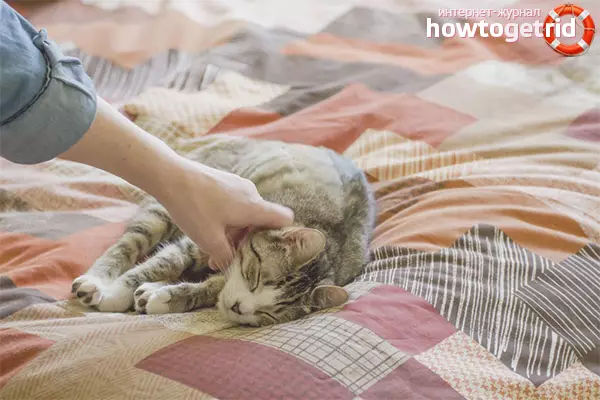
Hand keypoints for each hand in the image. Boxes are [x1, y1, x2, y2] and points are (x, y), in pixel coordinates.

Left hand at [156, 157, 293, 269]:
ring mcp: (238, 185)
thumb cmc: (192, 207)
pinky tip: (205, 227)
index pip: (285, 219)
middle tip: (227, 257)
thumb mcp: (209, 240)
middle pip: (260, 221)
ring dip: (233, 232)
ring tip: (210, 247)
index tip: (267, 250)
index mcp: (253, 207)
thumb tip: (230, 267)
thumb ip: (225, 258)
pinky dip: (226, 219)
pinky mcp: (225, 182)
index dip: (282, 235)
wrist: (170, 176)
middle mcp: (251, 194)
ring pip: (245, 214)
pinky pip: (234, 204)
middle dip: (246, 241)